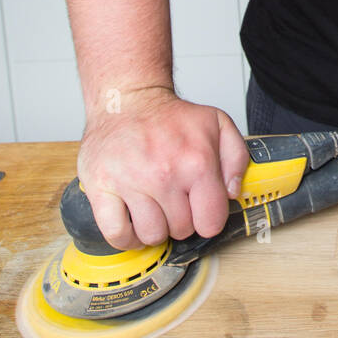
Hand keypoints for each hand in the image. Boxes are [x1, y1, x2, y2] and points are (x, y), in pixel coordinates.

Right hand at [77, 88, 249, 249]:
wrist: (127, 100)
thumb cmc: (170, 117)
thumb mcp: (218, 124)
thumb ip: (237, 159)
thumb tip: (231, 193)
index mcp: (196, 161)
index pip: (211, 222)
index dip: (208, 219)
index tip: (201, 209)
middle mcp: (163, 174)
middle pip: (181, 230)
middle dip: (181, 220)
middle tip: (174, 198)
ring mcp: (129, 182)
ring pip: (151, 236)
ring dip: (155, 228)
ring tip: (154, 207)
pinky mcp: (100, 187)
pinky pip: (116, 234)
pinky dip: (126, 237)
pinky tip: (132, 223)